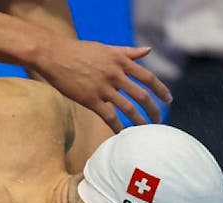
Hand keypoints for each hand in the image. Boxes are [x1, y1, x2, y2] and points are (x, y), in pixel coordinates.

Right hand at [33, 37, 171, 131]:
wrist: (54, 55)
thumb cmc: (79, 51)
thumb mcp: (107, 48)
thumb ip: (128, 51)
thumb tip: (148, 50)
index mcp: (121, 61)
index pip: (148, 78)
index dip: (161, 90)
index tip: (168, 100)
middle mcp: (115, 74)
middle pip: (142, 96)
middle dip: (154, 110)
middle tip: (159, 121)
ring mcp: (103, 88)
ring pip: (128, 109)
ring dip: (139, 122)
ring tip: (145, 131)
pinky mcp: (90, 99)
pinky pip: (109, 117)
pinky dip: (118, 127)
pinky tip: (122, 133)